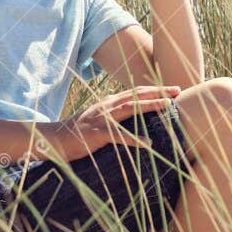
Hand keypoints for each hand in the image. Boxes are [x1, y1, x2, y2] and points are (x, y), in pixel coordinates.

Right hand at [38, 85, 181, 162]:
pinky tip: (149, 143)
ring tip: (168, 105)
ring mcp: (102, 119)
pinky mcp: (97, 134)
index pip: (135, 92)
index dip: (155, 89)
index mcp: (109, 103)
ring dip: (150, 106)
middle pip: (136, 95)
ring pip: (130, 109)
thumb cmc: (78, 133)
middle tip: (178, 90)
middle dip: (159, 92)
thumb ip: (115, 118)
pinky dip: (135, 139)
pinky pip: (119, 136)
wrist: (53, 139)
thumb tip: (134, 121)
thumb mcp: (98, 120)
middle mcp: (107, 107)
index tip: (173, 89)